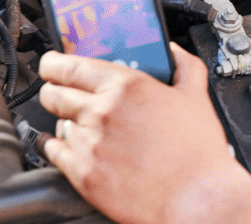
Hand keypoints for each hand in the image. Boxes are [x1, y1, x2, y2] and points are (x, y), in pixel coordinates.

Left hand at [39, 45, 250, 223]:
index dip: (54, 63)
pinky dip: (56, 146)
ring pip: (56, 123)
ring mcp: (88, 144)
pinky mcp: (83, 173)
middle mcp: (101, 112)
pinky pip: (54, 152)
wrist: (195, 198)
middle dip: (55, 90)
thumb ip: (184, 66)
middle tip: (64, 91)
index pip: (69, 65)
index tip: (54, 65)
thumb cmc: (196, 153)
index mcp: (126, 87)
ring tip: (81, 123)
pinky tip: (64, 144)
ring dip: (64, 119)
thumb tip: (173, 52)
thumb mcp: (196, 97)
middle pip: (54, 93)